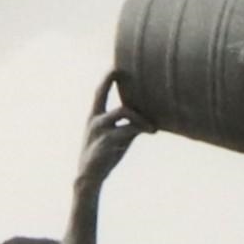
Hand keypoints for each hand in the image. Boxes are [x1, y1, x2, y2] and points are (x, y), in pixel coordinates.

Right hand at [76, 71, 152, 188]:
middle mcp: (95, 119)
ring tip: (153, 127)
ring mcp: (100, 130)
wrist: (90, 176)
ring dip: (142, 117)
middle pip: (105, 94)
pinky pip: (128, 130)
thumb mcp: (117, 138)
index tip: (117, 67)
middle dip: (116, 84)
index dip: (108, 78)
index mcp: (95, 116)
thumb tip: (148, 120)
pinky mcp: (106, 143)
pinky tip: (151, 132)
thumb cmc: (105, 155)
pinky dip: (140, 128)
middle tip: (134, 78)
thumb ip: (129, 126)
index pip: (100, 92)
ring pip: (124, 112)